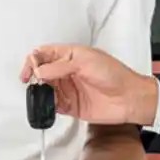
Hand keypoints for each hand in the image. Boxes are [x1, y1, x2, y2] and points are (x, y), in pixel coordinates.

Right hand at [22, 44, 158, 125]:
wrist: (130, 98)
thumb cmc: (114, 74)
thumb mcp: (86, 62)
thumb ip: (60, 66)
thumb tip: (39, 70)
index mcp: (70, 56)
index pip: (45, 54)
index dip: (34, 60)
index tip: (30, 70)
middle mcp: (66, 71)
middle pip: (41, 72)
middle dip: (34, 76)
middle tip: (32, 83)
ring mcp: (68, 89)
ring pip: (45, 89)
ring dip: (39, 92)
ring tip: (40, 94)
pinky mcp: (70, 106)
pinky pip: (53, 105)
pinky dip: (46, 106)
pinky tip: (47, 106)